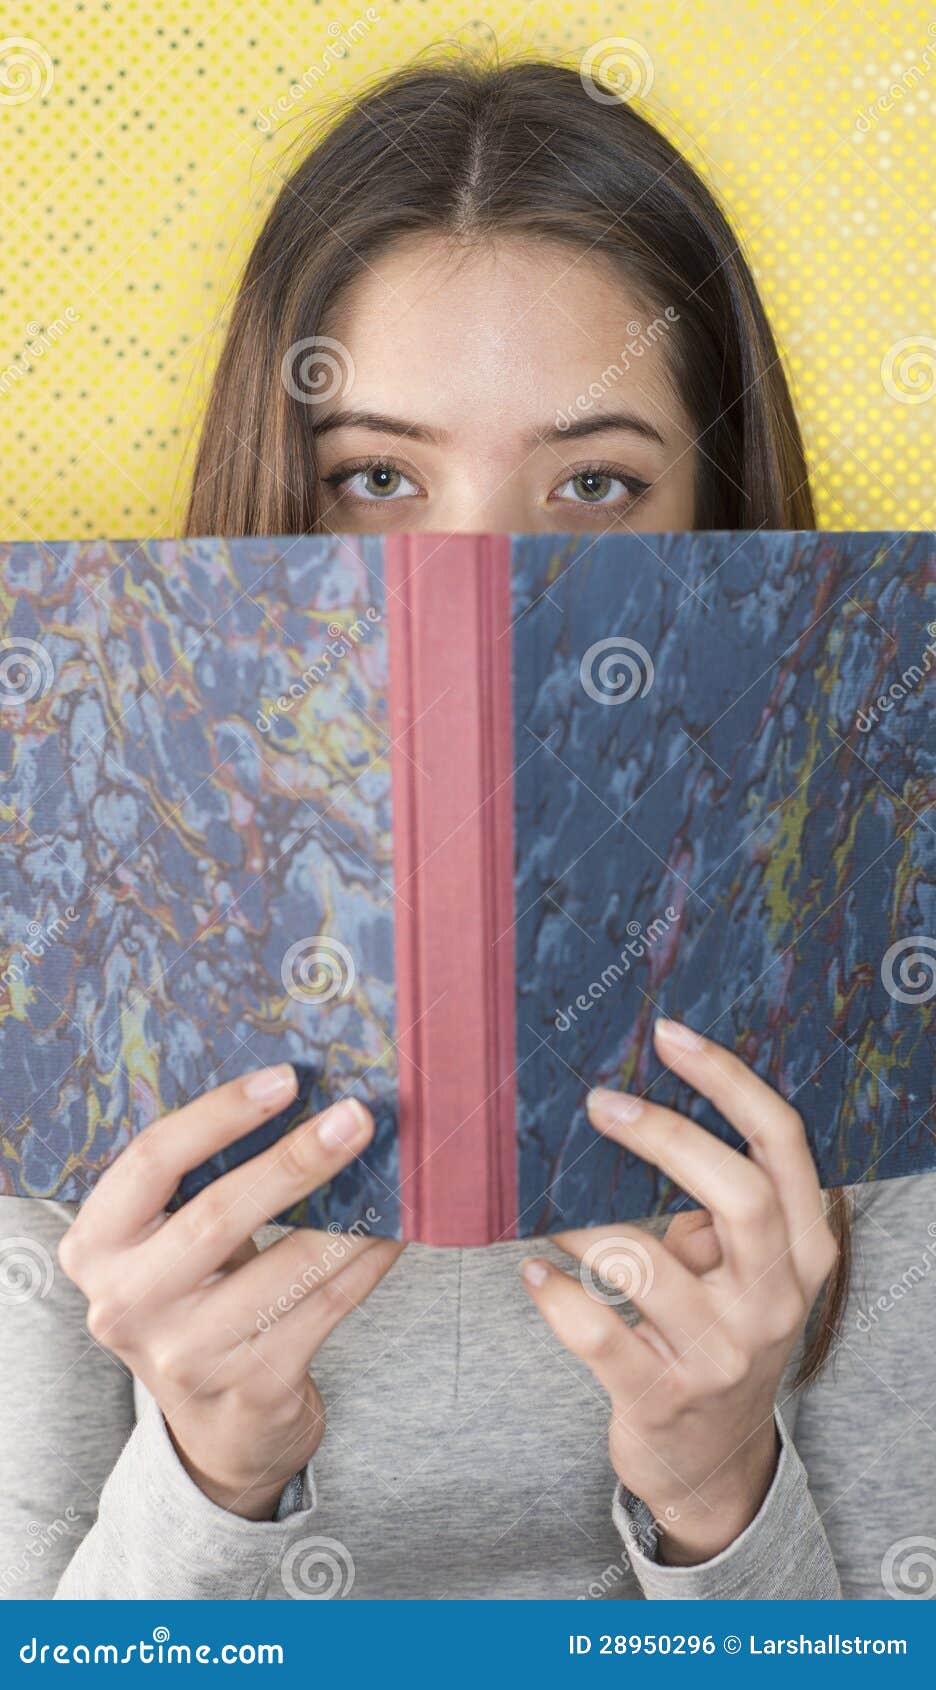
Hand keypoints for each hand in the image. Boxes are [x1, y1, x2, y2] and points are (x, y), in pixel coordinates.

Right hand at [58, 1067, 401, 1519]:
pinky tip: (392, 1229)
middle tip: (355, 1117)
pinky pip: (324, 1308)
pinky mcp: (251, 1387)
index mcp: (95, 1246)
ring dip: (347, 1215)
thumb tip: (299, 1091)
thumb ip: (201, 1177)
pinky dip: (365, 1262)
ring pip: (282, 1268)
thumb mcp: (166, 1241)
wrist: (214, 1422)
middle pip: (217, 1213)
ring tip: (390, 1170)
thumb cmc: (195, 1296)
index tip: (285, 1078)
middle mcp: (125, 1304)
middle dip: (295, 1160)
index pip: (151, 1161)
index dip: (220, 1114)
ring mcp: (185, 1355)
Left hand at [521, 1018, 837, 1565]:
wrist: (710, 1459)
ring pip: (650, 1267)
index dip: (728, 1081)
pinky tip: (532, 1273)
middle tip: (599, 1102)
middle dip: (666, 1136)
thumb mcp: (739, 1266)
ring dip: (586, 1223)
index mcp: (802, 1249)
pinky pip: (600, 1337)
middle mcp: (775, 1298)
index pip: (783, 1145)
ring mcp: (723, 1353)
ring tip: (544, 1201)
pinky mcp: (663, 1396)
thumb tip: (634, 1100)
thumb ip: (713, 1198)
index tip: (668, 1034)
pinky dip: (557, 1298)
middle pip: (740, 1195)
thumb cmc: (715, 1330)